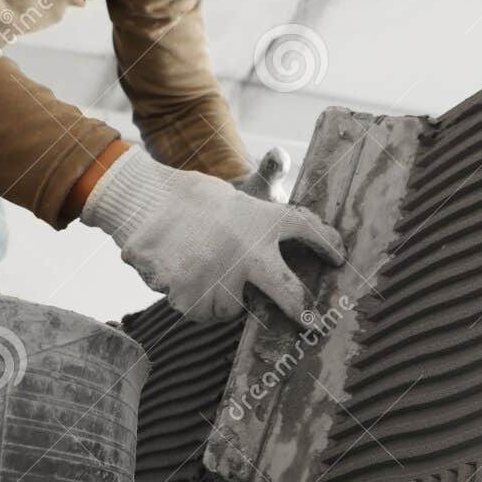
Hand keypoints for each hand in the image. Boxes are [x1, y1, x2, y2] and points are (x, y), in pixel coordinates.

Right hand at [81, 147, 341, 321]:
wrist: (142, 201)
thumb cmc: (194, 201)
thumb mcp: (236, 195)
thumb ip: (266, 189)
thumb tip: (280, 158)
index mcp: (262, 220)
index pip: (306, 230)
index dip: (326, 244)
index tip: (339, 257)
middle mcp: (248, 252)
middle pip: (290, 293)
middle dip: (303, 310)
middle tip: (311, 323)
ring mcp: (221, 277)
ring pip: (233, 308)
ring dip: (224, 298)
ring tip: (205, 270)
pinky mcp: (193, 297)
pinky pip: (202, 311)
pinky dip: (195, 300)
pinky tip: (183, 275)